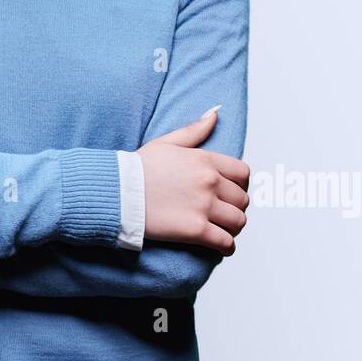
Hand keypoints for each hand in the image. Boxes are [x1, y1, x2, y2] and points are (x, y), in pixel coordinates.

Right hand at [136, 107, 249, 255]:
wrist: (118, 192)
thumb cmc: (138, 168)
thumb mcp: (166, 142)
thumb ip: (194, 130)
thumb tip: (214, 114)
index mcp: (205, 160)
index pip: (243, 173)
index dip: (240, 185)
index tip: (232, 192)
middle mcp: (210, 182)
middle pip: (242, 199)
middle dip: (235, 207)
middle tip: (223, 212)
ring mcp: (204, 207)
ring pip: (238, 221)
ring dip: (233, 227)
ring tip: (223, 229)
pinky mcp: (196, 230)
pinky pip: (226, 242)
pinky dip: (227, 247)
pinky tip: (221, 246)